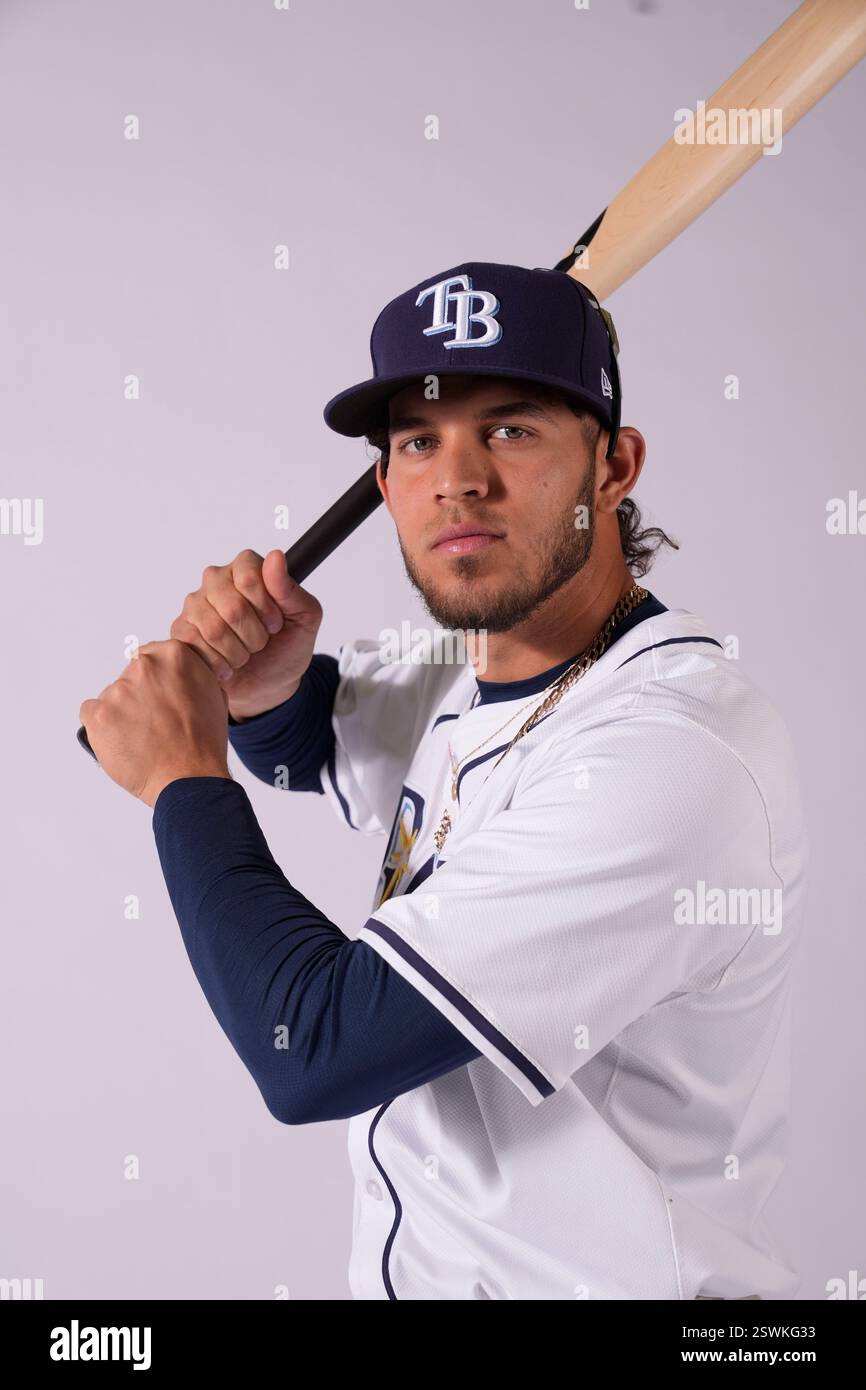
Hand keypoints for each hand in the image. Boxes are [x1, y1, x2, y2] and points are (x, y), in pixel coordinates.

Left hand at [79, 639, 231, 807]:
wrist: (189, 778)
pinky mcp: (98, 714)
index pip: (152, 657)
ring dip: (122, 713)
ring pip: (112, 696)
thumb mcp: (213, 692)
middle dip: (139, 696)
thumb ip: (191, 672)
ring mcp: (118, 690)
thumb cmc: (203, 742)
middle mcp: (144, 666)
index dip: (157, 682)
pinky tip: (123, 741)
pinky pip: (91, 713)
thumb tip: (178, 670)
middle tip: (153, 723)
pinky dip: (102, 727)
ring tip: (142, 738)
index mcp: (173, 655)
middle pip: (131, 676)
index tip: (161, 699)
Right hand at [169, 548, 323, 720]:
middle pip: (232, 607)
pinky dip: (220, 664)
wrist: (268, 684)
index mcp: (246, 567)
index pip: (249, 578)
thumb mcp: (305, 618)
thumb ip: (291, 589)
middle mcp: (216, 579)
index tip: (276, 624)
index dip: (267, 608)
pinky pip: (194, 645)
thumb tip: (275, 556)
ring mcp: (194, 604)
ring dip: (238, 652)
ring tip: (245, 654)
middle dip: (255, 635)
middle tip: (260, 642)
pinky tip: (228, 665)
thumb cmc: (287, 647)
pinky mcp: (180, 630)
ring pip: (213, 629)